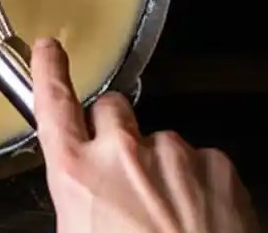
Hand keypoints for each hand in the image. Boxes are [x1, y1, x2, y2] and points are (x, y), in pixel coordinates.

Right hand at [32, 39, 257, 232]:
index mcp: (78, 174)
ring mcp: (175, 155)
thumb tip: (84, 199)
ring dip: (161, 168)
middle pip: (113, 110)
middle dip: (115, 132)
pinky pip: (201, 162)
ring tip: (168, 218)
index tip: (49, 51)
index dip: (49, 71)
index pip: (55, 102)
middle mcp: (124, 154)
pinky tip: (196, 220)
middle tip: (123, 176)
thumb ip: (77, 204)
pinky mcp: (218, 167)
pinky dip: (198, 185)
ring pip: (161, 142)